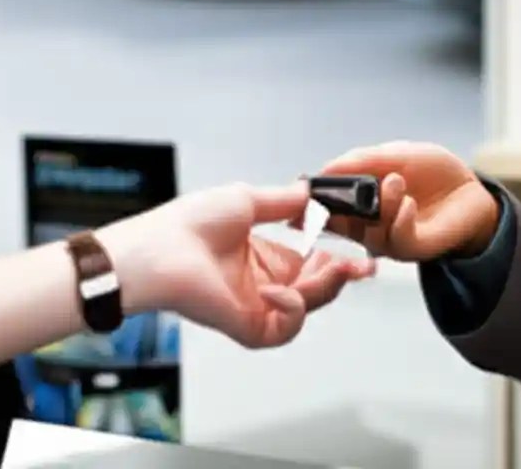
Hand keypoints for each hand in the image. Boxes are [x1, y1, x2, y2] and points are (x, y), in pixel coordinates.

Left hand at [96, 182, 375, 348]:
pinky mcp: (247, 326)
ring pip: (307, 308)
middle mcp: (262, 284)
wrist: (159, 250)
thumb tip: (310, 192)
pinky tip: (276, 289)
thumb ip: (283, 201)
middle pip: (316, 289)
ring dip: (323, 290)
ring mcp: (256, 307)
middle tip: (361, 266)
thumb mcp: (246, 201)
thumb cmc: (187, 224)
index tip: (360, 253)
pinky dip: (290, 308)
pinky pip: (284, 329)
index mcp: (262, 257)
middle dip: (341, 277)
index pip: (310, 265)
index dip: (337, 261)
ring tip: (329, 270)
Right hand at [317, 141, 499, 261]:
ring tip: (396, 181)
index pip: (326, 206)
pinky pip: (398, 240)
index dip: (311, 202)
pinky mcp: (414, 248)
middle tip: (339, 192)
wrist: (472, 190)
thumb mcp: (398, 154)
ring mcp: (390, 238)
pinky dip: (399, 220)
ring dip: (381, 205)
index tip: (302, 191)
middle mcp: (369, 225)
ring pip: (370, 233)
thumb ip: (363, 160)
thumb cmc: (434, 173)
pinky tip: (408, 203)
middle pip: (339, 225)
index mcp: (359, 202)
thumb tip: (326, 168)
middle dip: (335, 210)